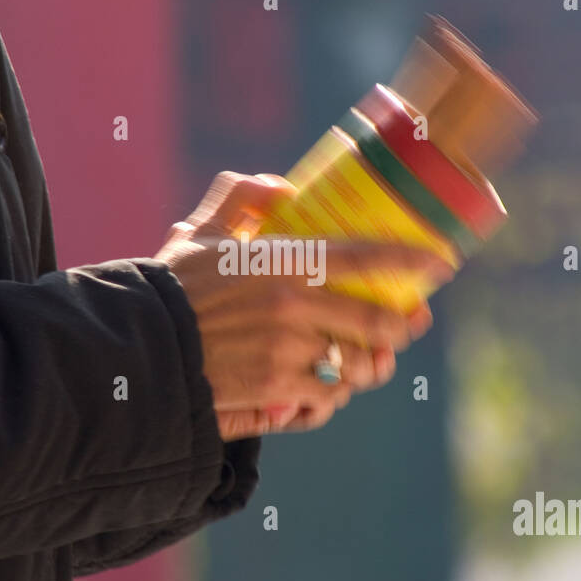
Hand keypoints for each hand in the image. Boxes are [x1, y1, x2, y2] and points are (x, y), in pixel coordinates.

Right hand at [154, 171, 454, 440]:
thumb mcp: (199, 231)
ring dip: (370, 365)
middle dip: (401, 326)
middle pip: (376, 320)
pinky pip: (328, 394)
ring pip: (358, 363)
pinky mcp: (278, 389)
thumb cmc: (170, 288)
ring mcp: (289, 350)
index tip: (441, 263)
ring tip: (372, 360)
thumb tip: (283, 186)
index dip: (411, 259)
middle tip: (409, 323)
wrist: (140, 348)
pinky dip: (334, 393)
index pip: (365, 256)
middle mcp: (295, 305)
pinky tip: (329, 387)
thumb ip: (239, 195)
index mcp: (283, 261)